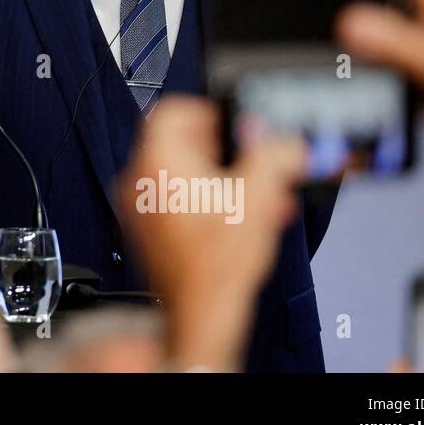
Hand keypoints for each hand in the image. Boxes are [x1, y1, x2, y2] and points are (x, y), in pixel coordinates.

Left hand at [114, 96, 306, 369]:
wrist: (200, 315)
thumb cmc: (214, 265)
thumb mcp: (257, 197)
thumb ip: (273, 157)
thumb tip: (284, 140)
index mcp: (156, 161)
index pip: (171, 109)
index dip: (209, 109)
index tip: (233, 123)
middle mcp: (139, 181)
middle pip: (180, 142)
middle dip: (225, 151)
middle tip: (252, 161)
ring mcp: (140, 208)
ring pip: (183, 174)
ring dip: (222, 178)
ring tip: (256, 194)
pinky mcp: (149, 231)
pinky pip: (178, 201)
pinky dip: (208, 202)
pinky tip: (241, 217)